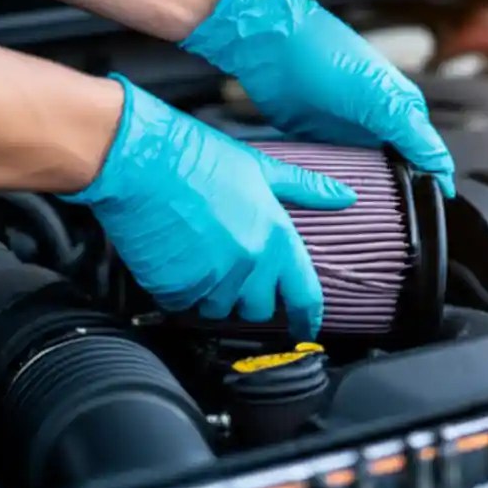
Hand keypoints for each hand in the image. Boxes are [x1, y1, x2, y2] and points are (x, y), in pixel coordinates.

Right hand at [61, 74, 356, 337]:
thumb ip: (306, 189)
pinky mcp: (176, 288)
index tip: (306, 329)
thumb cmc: (198, 158)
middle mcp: (250, 265)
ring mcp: (213, 280)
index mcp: (277, 238)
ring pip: (218, 309)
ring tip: (198, 254)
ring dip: (211, 294)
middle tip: (229, 265)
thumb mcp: (261, 168)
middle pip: (258, 309)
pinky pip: (183, 306)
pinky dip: (179, 292)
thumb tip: (346, 197)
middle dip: (248, 296)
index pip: (305, 296)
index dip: (307, 319)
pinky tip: (175, 260)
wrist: (141, 159)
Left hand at [180, 0, 455, 196]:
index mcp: (402, 106)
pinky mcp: (322, 139)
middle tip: (391, 217)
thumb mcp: (378, 96)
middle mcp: (380, 121)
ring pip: (367, 173)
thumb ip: (412, 133)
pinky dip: (336, 183)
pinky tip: (334, 198)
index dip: (431, 182)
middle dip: (396, 192)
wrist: (267, 44)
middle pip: (398, 168)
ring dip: (364, 190)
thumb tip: (441, 166)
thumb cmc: (323, 56)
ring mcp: (350, 132)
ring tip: (362, 213)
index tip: (428, 210)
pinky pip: (337, 170)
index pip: (427, 154)